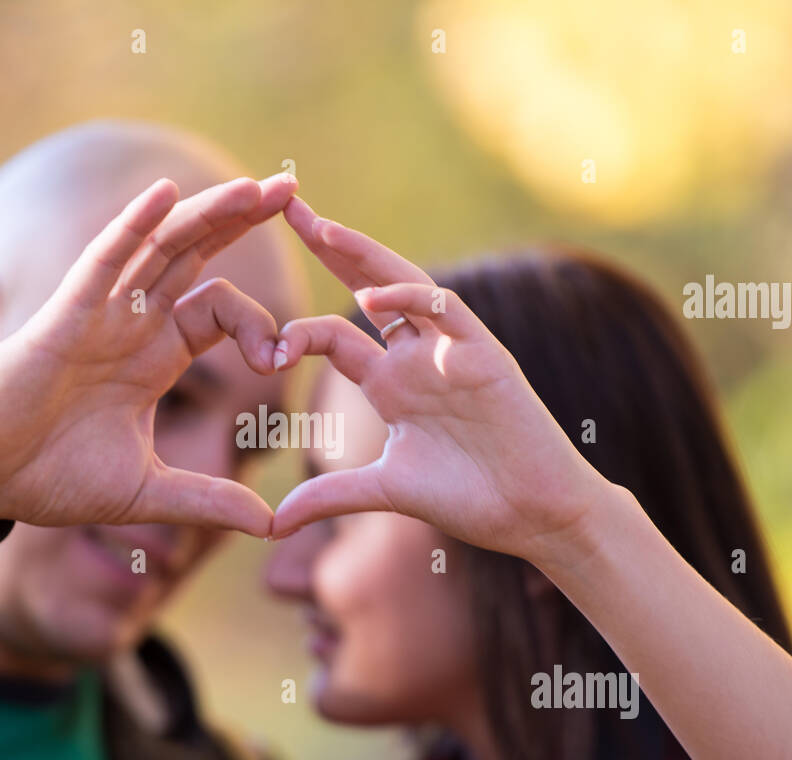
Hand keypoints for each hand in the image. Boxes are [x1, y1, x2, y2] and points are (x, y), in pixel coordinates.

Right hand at [0, 174, 295, 536]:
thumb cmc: (54, 478)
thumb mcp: (148, 493)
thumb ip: (208, 502)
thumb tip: (272, 525)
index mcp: (157, 357)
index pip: (220, 311)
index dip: (259, 326)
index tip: (280, 359)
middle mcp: (133, 325)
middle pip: (196, 257)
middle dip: (242, 221)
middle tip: (292, 188)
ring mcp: (100, 315)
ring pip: (159, 249)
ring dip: (206, 215)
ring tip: (255, 187)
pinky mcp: (64, 318)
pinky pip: (102, 262)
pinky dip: (132, 228)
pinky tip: (164, 194)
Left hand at [271, 196, 611, 562]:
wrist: (534, 515)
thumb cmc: (469, 498)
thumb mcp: (385, 491)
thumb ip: (330, 495)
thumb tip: (272, 523)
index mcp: (389, 383)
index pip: (333, 334)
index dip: (294, 328)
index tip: (258, 340)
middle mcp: (415, 356)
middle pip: (366, 285)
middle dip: (328, 246)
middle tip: (284, 204)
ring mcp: (450, 351)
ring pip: (404, 283)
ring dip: (364, 253)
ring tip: (321, 227)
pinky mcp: (485, 354)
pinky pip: (446, 312)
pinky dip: (412, 298)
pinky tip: (372, 294)